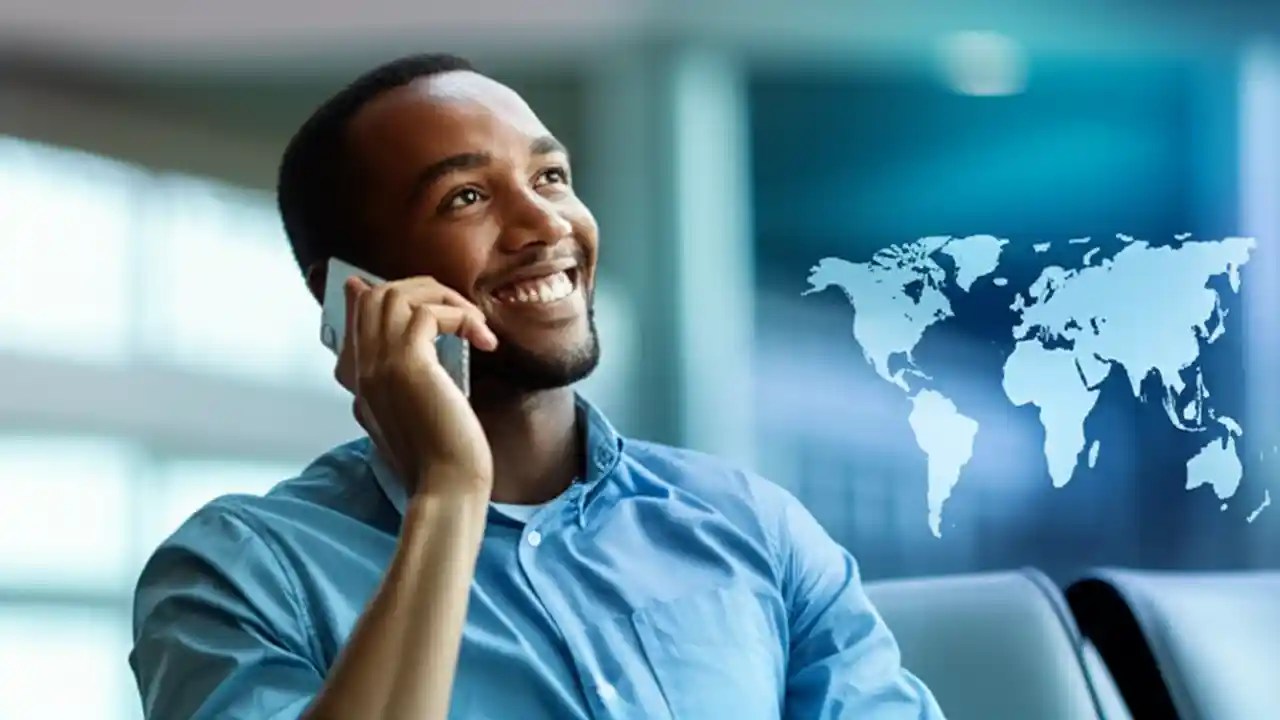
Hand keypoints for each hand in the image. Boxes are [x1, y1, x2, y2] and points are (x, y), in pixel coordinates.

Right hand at [337, 275, 498, 496]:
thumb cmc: (443, 454)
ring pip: (398, 294)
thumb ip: (415, 374)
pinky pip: (428, 313)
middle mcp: (364, 368)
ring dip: (444, 298)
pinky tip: (484, 341)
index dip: (396, 293)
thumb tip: (421, 345)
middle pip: (378, 295)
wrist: (445, 487)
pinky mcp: (408, 365)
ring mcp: (380, 364)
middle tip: (460, 312)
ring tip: (475, 324)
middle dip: (424, 289)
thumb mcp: (423, 409)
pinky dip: (461, 317)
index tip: (427, 296)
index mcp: (364, 380)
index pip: (361, 314)